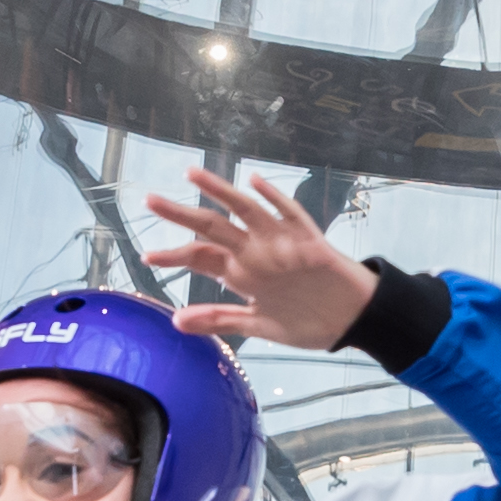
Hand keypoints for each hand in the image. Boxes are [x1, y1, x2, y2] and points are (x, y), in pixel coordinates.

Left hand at [140, 168, 373, 352]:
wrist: (354, 318)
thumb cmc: (309, 320)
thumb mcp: (259, 326)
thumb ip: (220, 320)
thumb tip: (176, 321)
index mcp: (242, 273)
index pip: (201, 257)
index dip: (175, 255)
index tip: (147, 256)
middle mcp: (256, 252)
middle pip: (212, 228)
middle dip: (181, 215)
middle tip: (150, 201)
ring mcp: (281, 243)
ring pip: (244, 211)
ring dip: (219, 192)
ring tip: (192, 175)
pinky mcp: (308, 241)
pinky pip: (290, 214)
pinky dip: (274, 198)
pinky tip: (256, 183)